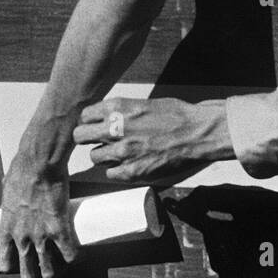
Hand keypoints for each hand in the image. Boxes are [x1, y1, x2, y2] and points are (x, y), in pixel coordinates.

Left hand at [0, 154, 79, 277]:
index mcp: (6, 229)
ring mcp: (41, 236)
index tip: (17, 262)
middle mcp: (22, 238)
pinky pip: (69, 255)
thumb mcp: (8, 188)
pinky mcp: (60, 229)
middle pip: (27, 273)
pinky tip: (75, 255)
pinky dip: (73, 258)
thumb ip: (10, 195)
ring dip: (54, 272)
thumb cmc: (21, 170)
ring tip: (59, 267)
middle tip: (40, 267)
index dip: (11, 266)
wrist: (39, 164)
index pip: (4, 262)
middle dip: (34, 274)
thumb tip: (12, 189)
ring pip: (49, 271)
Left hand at [73, 97, 232, 182]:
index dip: (90, 122)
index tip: (96, 125)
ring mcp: (122, 151)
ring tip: (121, 153)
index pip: (84, 116)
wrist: (197, 133)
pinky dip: (118, 170)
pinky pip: (110, 174)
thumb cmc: (176, 115)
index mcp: (117, 107)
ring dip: (105, 156)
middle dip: (88, 139)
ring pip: (94, 157)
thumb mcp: (143, 103)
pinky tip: (131, 164)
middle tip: (100, 141)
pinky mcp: (131, 171)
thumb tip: (105, 118)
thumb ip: (121, 111)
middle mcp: (114, 128)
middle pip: (80, 136)